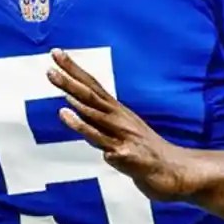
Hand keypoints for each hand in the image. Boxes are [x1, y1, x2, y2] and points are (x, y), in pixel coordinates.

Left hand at [47, 48, 199, 202]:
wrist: (173, 170)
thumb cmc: (143, 149)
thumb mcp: (120, 128)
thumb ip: (96, 117)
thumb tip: (71, 103)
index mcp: (116, 110)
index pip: (92, 85)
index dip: (74, 69)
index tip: (56, 52)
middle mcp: (118, 118)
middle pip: (91, 95)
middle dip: (71, 80)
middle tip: (51, 65)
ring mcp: (122, 135)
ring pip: (95, 116)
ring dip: (77, 102)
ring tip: (61, 89)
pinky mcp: (125, 155)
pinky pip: (101, 141)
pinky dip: (86, 129)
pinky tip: (72, 121)